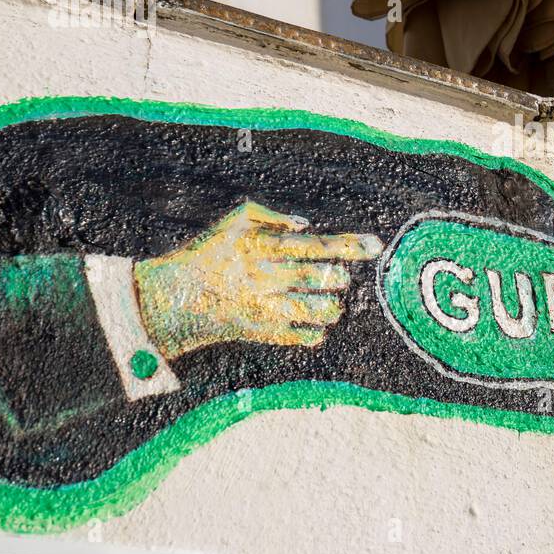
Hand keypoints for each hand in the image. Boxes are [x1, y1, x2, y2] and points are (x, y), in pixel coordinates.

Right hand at [132, 201, 381, 357]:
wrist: (177, 297)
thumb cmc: (211, 252)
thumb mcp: (235, 220)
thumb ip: (272, 216)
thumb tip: (306, 225)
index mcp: (263, 247)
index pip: (316, 245)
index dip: (349, 245)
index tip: (376, 245)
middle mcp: (267, 277)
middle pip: (322, 277)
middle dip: (339, 276)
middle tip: (336, 276)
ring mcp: (265, 307)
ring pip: (318, 310)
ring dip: (333, 305)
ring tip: (331, 300)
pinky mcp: (262, 332)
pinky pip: (303, 336)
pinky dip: (317, 331)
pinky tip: (316, 324)